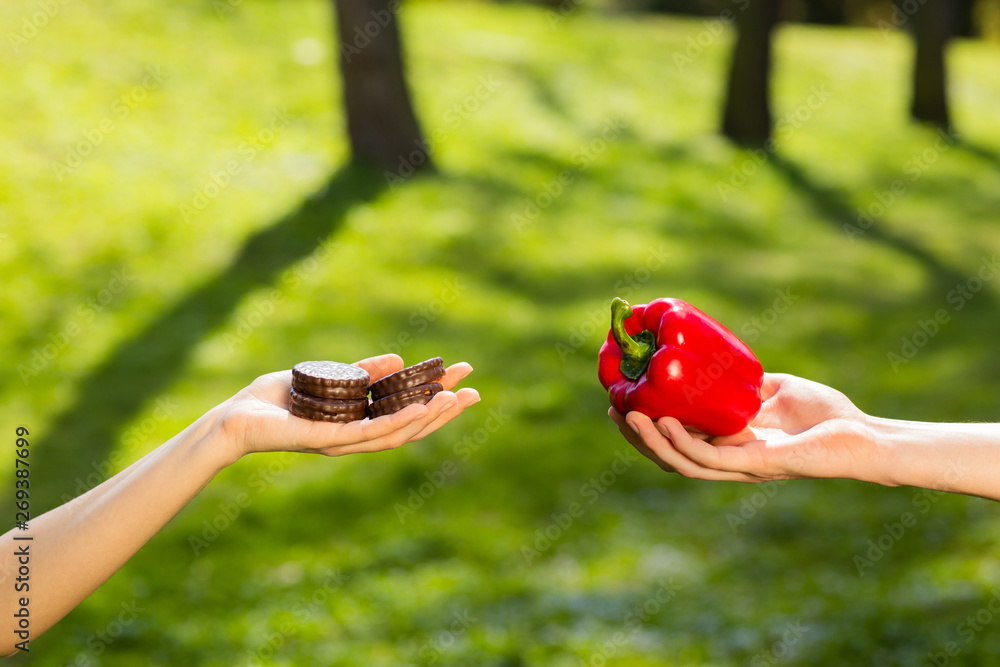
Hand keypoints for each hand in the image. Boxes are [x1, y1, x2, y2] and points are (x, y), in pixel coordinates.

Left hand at [217, 354, 479, 462]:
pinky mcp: (326, 439)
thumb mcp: (329, 377)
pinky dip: (397, 421)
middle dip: (444, 411)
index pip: (406, 415)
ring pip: (396, 434)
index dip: (437, 401)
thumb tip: (398, 360)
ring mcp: (343, 442)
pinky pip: (368, 433)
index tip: (463, 381)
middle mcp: (355, 439)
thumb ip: (362, 372)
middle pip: (410, 428)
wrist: (235, 418)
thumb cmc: (276, 400)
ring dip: (428, 418)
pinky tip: (418, 409)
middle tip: (474, 391)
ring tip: (453, 399)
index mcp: (358, 425)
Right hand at [609, 373, 884, 483]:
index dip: (646, 428)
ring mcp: (742, 467)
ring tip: (626, 415)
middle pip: (669, 456)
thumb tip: (722, 361)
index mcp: (730, 447)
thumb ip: (748, 383)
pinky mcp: (758, 465)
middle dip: (637, 437)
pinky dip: (683, 443)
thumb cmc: (827, 415)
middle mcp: (730, 462)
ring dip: (650, 442)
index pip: (677, 443)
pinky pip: (710, 459)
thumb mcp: (776, 389)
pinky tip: (665, 422)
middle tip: (612, 407)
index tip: (621, 400)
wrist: (864, 435)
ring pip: (681, 462)